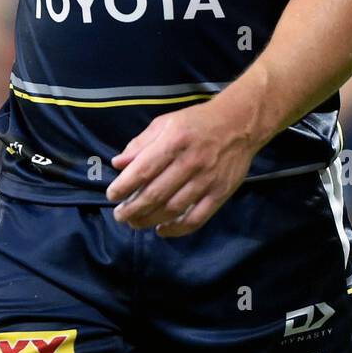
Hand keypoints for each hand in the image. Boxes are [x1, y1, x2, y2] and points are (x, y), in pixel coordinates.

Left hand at [106, 92, 259, 236]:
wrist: (240, 123)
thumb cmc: (196, 122)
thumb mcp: (165, 123)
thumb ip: (141, 144)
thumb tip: (118, 164)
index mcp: (174, 141)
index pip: (144, 169)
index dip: (124, 186)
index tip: (111, 195)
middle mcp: (190, 162)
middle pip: (156, 194)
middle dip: (133, 209)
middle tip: (120, 215)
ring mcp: (207, 180)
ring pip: (173, 209)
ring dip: (150, 220)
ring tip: (135, 223)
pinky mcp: (220, 193)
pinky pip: (197, 218)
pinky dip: (178, 229)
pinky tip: (162, 230)